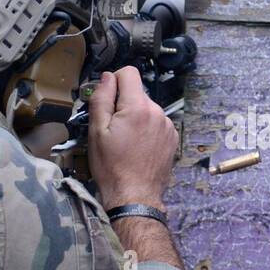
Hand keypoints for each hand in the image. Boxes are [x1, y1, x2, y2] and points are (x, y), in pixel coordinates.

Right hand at [87, 67, 178, 210]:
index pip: (129, 73)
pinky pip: (156, 123)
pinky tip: (137, 147)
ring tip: (125, 142)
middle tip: (111, 128)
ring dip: (135, 118)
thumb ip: (102, 100)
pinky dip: (146, 129)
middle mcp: (157, 111)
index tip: (106, 99)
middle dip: (123, 104)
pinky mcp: (172, 138)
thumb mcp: (97, 132)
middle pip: (137, 93)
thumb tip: (107, 78)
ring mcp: (167, 125)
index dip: (114, 81)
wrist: (134, 196)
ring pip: (147, 109)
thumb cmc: (112, 167)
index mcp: (137, 107)